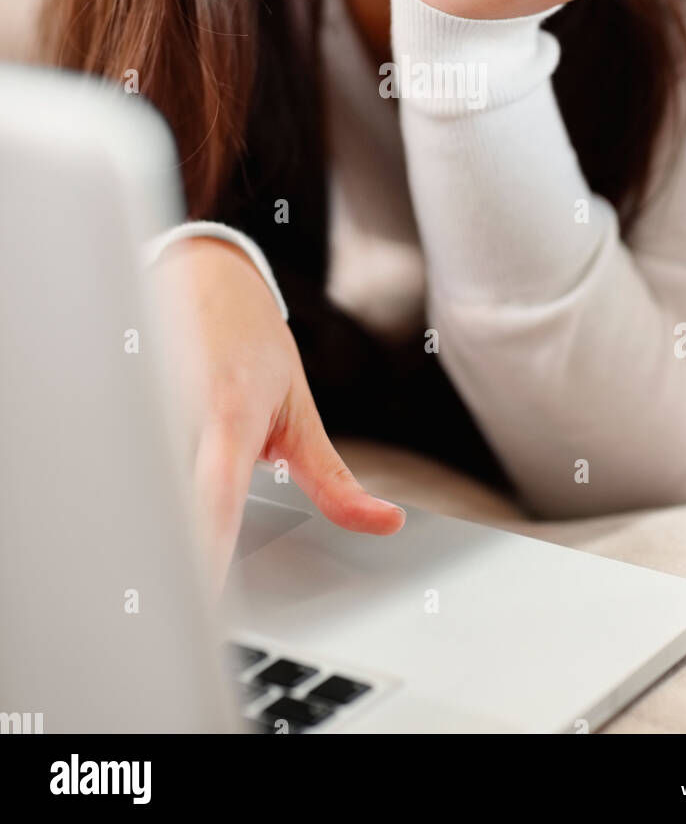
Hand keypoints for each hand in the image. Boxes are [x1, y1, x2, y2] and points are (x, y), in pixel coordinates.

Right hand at [151, 237, 405, 591]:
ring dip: (148, 520)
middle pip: (166, 503)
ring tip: (158, 530)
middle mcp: (177, 409)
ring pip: (137, 488)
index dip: (207, 548)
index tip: (205, 598)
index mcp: (230, 415)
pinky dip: (130, 494)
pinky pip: (120, 470)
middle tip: (170, 588)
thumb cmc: (251, 343)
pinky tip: (135, 495)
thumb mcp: (301, 408)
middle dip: (171, 548)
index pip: (216, 495)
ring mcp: (137, 406)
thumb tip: (386, 524)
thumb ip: (334, 479)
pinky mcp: (111, 408)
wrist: (202, 275)